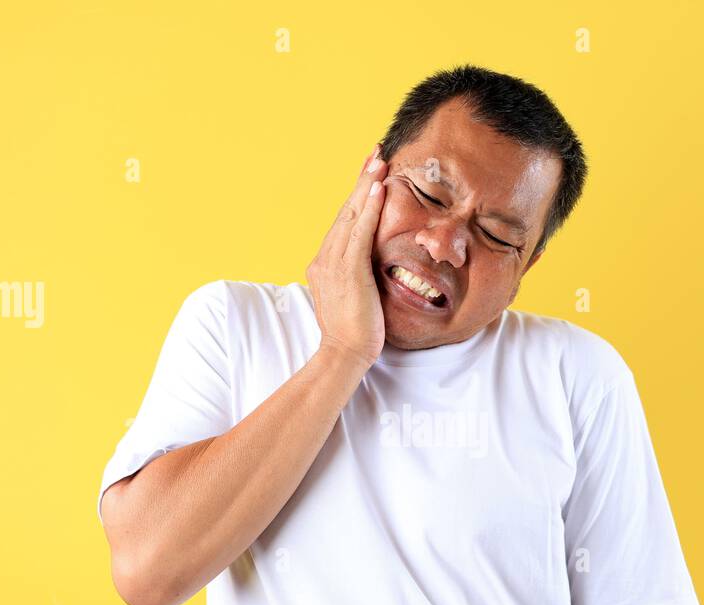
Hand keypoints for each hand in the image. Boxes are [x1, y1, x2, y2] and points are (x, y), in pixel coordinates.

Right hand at [306, 144, 388, 366]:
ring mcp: (334, 263)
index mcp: (325, 262)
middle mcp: (325, 257)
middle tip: (375, 153)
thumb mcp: (354, 296)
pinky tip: (378, 189)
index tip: (370, 172)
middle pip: (345, 210)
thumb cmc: (355, 332)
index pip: (344, 221)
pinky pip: (359, 232)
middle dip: (361, 180)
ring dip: (366, 185)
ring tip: (378, 161)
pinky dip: (368, 208)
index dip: (358, 195)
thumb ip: (357, 276)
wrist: (345, 353)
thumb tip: (371, 266)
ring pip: (351, 215)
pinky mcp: (348, 270)